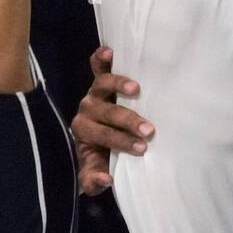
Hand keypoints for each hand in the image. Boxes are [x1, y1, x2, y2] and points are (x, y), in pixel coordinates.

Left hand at [70, 46, 154, 196]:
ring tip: (136, 89)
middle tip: (148, 130)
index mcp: (84, 132)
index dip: (121, 142)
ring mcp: (92, 93)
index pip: (103, 136)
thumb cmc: (98, 155)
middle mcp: (86, 110)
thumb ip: (94, 181)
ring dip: (118, 86)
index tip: (142, 149)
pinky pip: (97, 67)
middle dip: (128, 122)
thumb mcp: (93, 172)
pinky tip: (109, 51)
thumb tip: (106, 180)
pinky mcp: (99, 80)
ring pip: (101, 85)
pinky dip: (100, 58)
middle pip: (106, 113)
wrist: (93, 139)